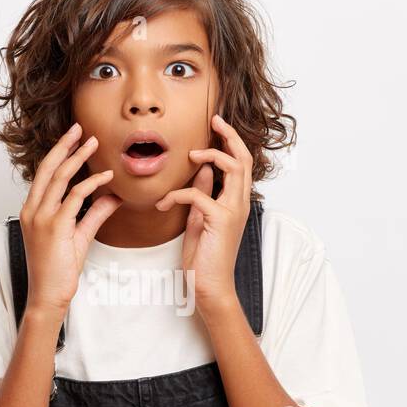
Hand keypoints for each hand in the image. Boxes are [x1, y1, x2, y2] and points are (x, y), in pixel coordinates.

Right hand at [21, 122, 122, 314]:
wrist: (48, 296)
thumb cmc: (58, 271)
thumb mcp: (79, 237)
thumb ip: (94, 215)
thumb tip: (113, 198)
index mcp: (33, 210)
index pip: (44, 174)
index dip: (58, 153)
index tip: (73, 139)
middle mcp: (33, 210)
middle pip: (48, 168)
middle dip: (65, 145)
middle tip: (80, 128)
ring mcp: (42, 217)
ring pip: (60, 177)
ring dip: (78, 157)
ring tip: (94, 143)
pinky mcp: (55, 226)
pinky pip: (75, 197)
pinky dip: (92, 184)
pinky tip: (106, 177)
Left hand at [155, 113, 251, 320]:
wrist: (209, 286)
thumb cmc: (205, 258)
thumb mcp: (202, 220)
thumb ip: (205, 195)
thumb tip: (203, 172)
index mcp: (236, 202)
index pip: (242, 164)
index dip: (232, 142)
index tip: (217, 125)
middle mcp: (239, 203)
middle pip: (244, 159)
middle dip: (230, 136)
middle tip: (214, 120)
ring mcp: (232, 211)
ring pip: (233, 167)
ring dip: (211, 155)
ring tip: (191, 155)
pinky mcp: (219, 220)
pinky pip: (198, 194)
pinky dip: (178, 194)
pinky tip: (163, 203)